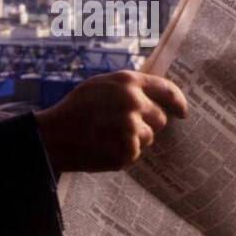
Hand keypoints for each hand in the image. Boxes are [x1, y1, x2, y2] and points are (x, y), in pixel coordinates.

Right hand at [34, 70, 188, 174]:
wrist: (53, 137)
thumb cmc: (76, 109)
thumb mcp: (101, 85)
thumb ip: (128, 87)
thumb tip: (155, 96)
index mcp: (128, 82)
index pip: (167, 90)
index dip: (178, 102)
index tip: (183, 112)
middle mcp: (133, 103)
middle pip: (160, 118)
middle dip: (148, 123)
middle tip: (124, 125)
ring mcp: (130, 129)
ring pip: (149, 138)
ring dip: (136, 139)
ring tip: (109, 135)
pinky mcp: (126, 151)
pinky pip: (136, 153)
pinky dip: (124, 153)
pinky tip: (105, 146)